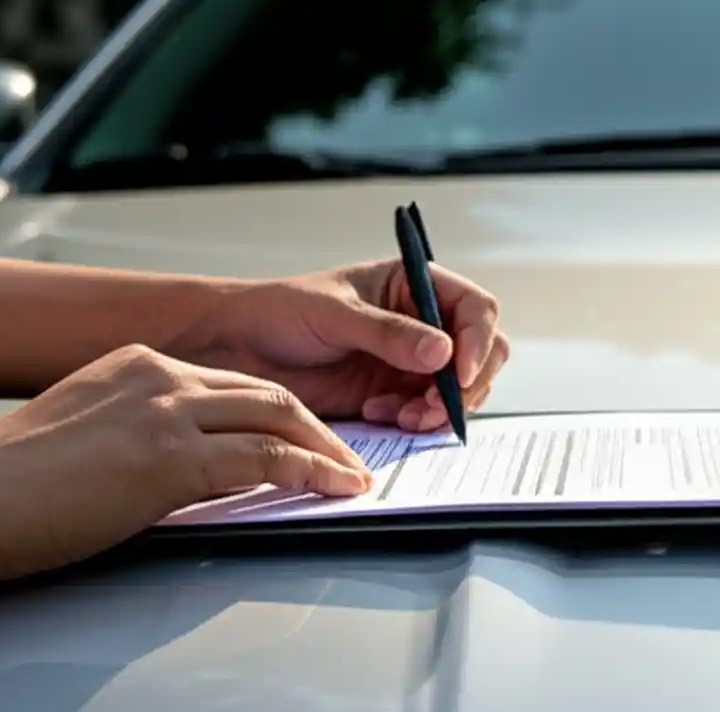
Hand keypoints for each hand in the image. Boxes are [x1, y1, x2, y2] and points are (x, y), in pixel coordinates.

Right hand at [0, 344, 371, 583]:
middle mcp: (162, 376)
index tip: (310, 435)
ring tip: (353, 476)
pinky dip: (310, 472)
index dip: (282, 411)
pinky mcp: (172, 457)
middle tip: (347, 456)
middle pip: (269, 393)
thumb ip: (153, 430)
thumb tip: (205, 462)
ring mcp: (169, 412)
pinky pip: (265, 459)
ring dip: (327, 451)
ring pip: (278, 419)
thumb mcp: (97, 430)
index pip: (236, 382)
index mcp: (142, 364)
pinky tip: (332, 487)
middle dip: (318, 427)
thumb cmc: (19, 477)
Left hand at [171, 260, 509, 432]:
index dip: (476, 341)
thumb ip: (389, 333)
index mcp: (414, 284)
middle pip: (482, 351)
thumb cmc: (279, 311)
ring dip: (441, 408)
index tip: (457, 372)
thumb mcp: (334, 313)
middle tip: (435, 405)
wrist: (237, 349)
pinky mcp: (395, 394)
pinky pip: (429, 412)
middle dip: (466, 383)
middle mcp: (421, 321)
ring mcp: (411, 360)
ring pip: (460, 389)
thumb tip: (442, 351)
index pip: (474, 308)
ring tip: (404, 416)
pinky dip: (417, 420)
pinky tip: (382, 415)